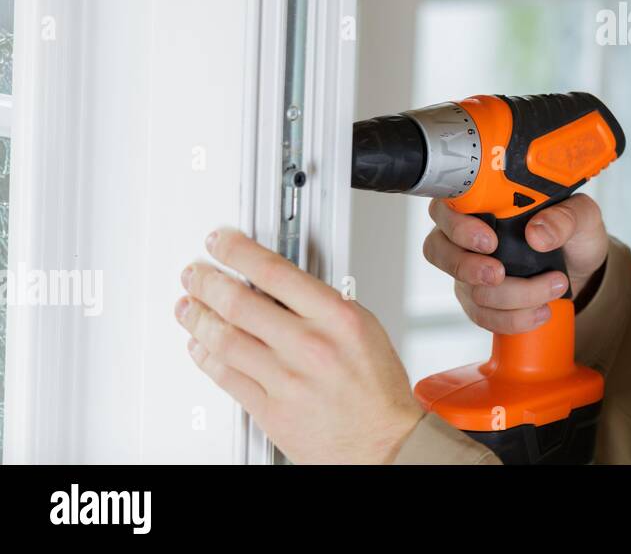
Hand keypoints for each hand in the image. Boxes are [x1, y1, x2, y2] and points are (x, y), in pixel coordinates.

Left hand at [175, 226, 424, 463]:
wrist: (384, 443)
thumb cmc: (377, 390)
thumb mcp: (364, 329)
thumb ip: (321, 306)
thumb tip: (279, 286)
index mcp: (338, 318)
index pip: (276, 272)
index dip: (239, 252)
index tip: (221, 243)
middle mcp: (310, 346)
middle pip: (239, 304)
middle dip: (207, 282)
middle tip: (194, 275)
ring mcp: (287, 380)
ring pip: (225, 340)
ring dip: (197, 319)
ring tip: (188, 307)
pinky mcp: (270, 411)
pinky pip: (225, 377)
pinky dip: (205, 357)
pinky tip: (198, 347)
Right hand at [424, 194, 609, 334]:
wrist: (580, 268)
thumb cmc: (571, 232)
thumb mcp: (581, 216)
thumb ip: (564, 217)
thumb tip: (537, 234)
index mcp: (482, 202)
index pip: (447, 207)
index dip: (458, 226)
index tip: (489, 241)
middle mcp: (465, 234)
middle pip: (438, 251)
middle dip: (469, 268)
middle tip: (501, 273)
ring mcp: (467, 268)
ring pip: (468, 289)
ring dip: (513, 297)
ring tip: (552, 287)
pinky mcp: (477, 299)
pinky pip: (481, 316)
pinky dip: (513, 319)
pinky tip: (540, 311)